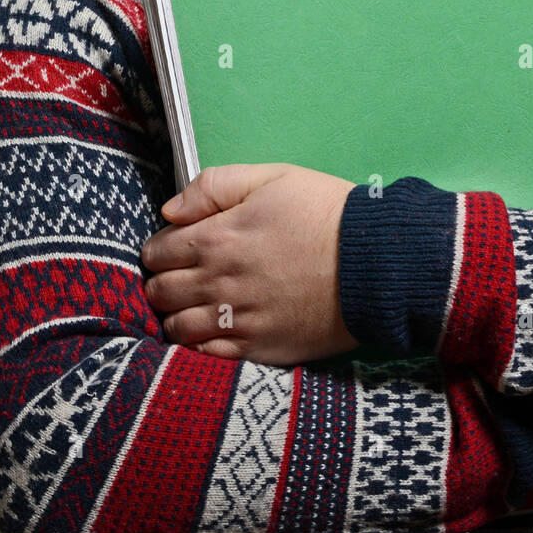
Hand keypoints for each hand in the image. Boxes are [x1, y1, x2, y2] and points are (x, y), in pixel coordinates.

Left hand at [141, 162, 361, 365]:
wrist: (375, 262)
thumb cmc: (325, 212)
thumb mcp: (272, 177)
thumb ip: (214, 185)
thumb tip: (171, 210)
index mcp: (217, 237)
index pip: (157, 251)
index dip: (158, 249)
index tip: (170, 249)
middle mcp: (218, 282)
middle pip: (160, 292)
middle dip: (161, 282)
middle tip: (177, 278)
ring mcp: (237, 319)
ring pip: (177, 328)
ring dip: (175, 316)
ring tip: (190, 307)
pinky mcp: (259, 348)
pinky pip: (207, 355)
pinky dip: (199, 344)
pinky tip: (211, 330)